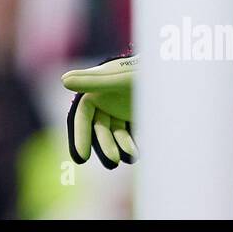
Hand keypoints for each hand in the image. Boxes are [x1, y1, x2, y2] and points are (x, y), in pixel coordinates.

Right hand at [62, 53, 136, 168]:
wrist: (169, 72)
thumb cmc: (141, 69)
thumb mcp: (118, 77)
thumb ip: (92, 80)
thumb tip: (63, 81)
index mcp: (95, 90)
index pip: (83, 117)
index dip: (81, 136)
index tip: (81, 158)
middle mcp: (106, 101)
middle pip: (100, 129)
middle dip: (105, 145)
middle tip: (113, 162)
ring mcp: (121, 109)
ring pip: (116, 134)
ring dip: (121, 146)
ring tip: (132, 156)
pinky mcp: (136, 116)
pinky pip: (131, 134)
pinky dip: (132, 144)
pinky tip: (138, 152)